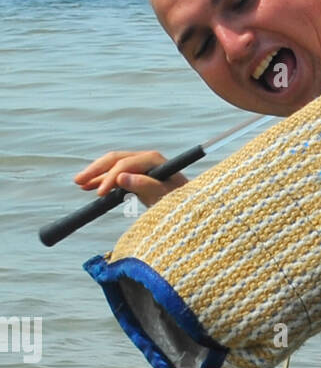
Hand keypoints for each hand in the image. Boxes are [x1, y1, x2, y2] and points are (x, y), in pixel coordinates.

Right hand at [73, 150, 187, 207]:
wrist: (194, 208)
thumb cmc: (183, 204)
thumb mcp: (166, 198)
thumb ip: (146, 187)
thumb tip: (121, 177)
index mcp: (155, 160)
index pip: (126, 164)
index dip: (110, 178)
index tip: (99, 195)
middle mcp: (147, 159)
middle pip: (116, 159)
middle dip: (96, 170)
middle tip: (79, 182)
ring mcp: (142, 166)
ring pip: (113, 165)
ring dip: (96, 174)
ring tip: (79, 184)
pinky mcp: (140, 175)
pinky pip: (117, 174)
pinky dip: (103, 180)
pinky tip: (90, 186)